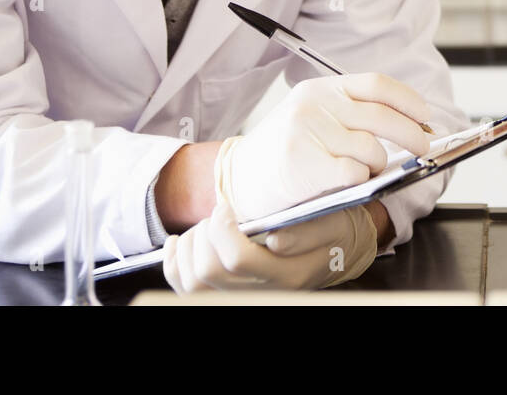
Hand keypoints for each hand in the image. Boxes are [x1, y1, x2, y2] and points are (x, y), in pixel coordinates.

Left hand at [163, 198, 376, 291]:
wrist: (333, 251)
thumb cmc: (331, 232)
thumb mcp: (331, 224)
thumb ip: (307, 231)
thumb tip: (274, 239)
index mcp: (287, 276)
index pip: (238, 260)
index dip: (222, 229)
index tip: (227, 207)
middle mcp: (261, 294)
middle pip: (207, 272)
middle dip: (203, 234)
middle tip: (218, 215)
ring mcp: (241, 298)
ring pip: (191, 283)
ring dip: (189, 246)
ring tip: (207, 228)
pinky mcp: (224, 295)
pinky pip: (183, 288)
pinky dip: (173, 262)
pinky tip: (180, 242)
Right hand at [216, 72, 431, 221]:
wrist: (237, 178)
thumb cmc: (283, 150)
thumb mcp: (312, 116)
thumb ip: (351, 114)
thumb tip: (408, 127)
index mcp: (321, 89)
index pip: (376, 85)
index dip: (408, 100)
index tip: (425, 115)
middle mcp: (315, 106)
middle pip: (382, 116)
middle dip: (412, 134)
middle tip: (423, 147)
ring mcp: (308, 134)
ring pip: (372, 149)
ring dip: (381, 163)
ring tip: (372, 170)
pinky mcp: (305, 166)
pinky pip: (355, 172)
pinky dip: (363, 179)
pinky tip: (353, 181)